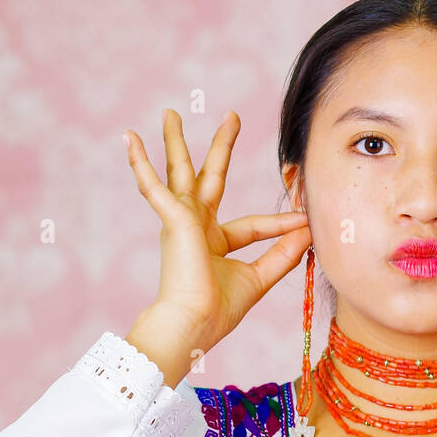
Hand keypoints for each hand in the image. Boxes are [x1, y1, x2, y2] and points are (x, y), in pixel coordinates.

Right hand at [124, 109, 311, 357]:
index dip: (279, 222)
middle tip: (232, 116)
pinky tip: (128, 138)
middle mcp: (196, 227)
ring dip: (174, 142)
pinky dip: (140, 162)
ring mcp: (181, 220)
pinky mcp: (171, 217)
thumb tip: (308, 231)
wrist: (192, 323)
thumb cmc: (218, 310)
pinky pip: (152, 185)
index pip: (253, 225)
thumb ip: (283, 254)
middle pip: (211, 178)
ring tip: (170, 113)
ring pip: (179, 171)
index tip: (303, 217)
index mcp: (215, 244)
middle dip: (222, 147)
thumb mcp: (259, 278)